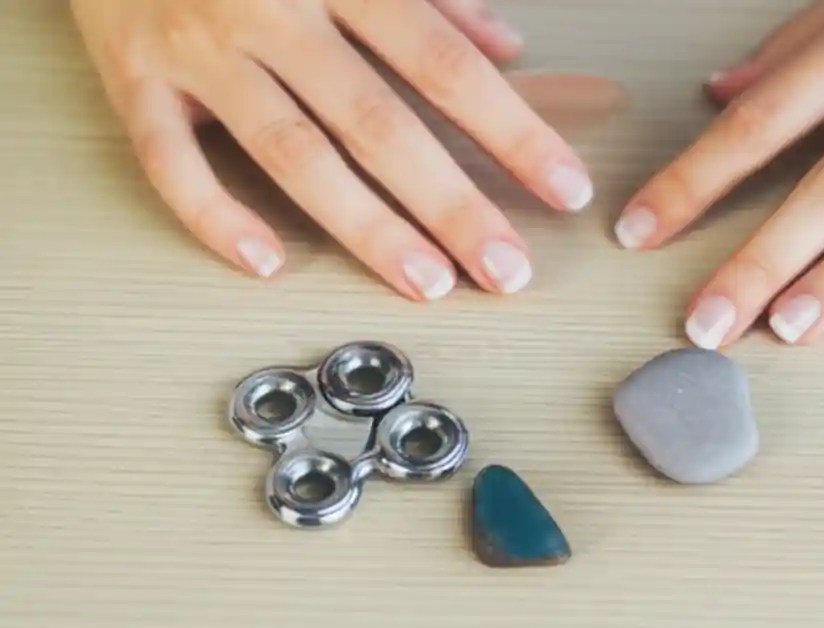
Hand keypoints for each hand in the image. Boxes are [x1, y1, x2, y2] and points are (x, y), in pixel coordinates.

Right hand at [73, 0, 594, 299]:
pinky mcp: (136, 77)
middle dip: (451, 203)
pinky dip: (215, 215)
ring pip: (292, 152)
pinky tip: (267, 264)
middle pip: (377, 121)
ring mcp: (201, 49)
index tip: (563, 187)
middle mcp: (272, 13)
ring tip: (428, 282)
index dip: (511, 130)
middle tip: (505, 268)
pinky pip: (171, 159)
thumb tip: (505, 47)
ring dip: (364, 226)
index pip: (445, 64)